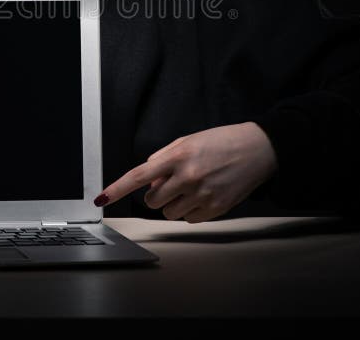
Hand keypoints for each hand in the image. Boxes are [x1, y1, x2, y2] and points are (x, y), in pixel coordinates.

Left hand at [94, 122, 277, 222]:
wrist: (258, 149)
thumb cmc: (222, 142)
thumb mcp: (188, 141)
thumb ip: (163, 158)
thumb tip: (147, 179)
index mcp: (178, 156)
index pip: (139, 175)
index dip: (117, 188)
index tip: (101, 198)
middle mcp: (188, 176)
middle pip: (152, 201)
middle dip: (158, 195)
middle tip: (173, 182)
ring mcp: (202, 194)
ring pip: (170, 213)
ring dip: (174, 203)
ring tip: (193, 186)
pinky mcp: (216, 209)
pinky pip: (190, 219)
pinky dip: (192, 210)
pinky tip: (205, 194)